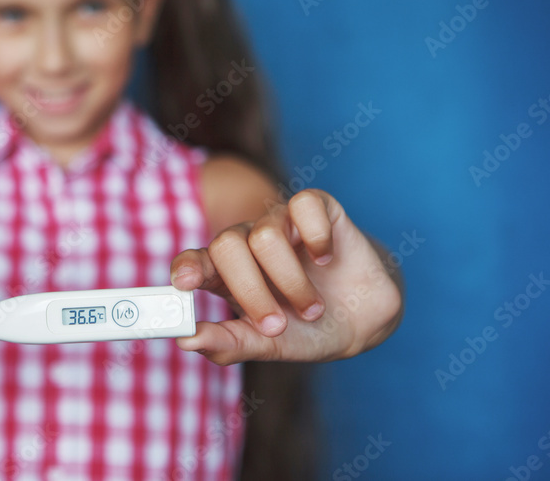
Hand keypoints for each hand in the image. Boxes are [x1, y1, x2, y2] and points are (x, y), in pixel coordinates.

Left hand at [170, 189, 401, 364]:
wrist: (365, 319)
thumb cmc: (307, 329)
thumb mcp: (268, 345)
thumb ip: (229, 343)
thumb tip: (185, 341)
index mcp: (226, 275)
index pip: (194, 260)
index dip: (187, 267)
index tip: (186, 284)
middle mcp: (248, 243)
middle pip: (226, 245)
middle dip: (250, 290)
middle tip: (276, 326)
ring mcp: (281, 222)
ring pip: (266, 235)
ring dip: (292, 281)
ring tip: (314, 309)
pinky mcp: (315, 207)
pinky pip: (304, 205)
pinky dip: (317, 237)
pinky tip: (327, 259)